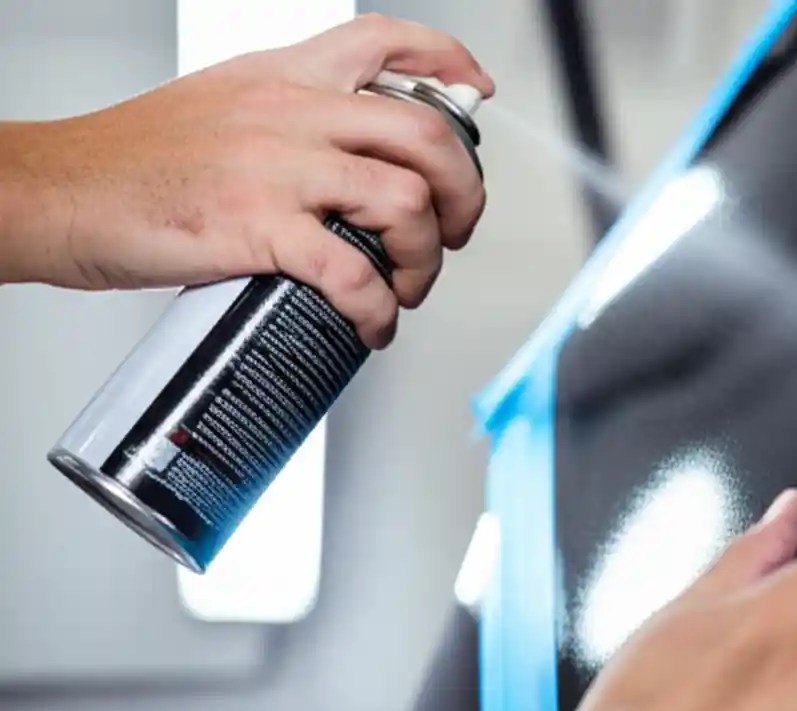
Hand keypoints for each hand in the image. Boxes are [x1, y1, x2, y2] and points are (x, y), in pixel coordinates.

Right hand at [0, 13, 492, 347]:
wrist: (56, 190)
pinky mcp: (253, 227)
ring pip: (403, 200)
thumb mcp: (226, 105)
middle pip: (425, 131)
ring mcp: (275, 168)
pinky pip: (349, 271)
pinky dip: (377, 307)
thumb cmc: (135, 159)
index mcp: (285, 75)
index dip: (448, 63)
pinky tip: (370, 322)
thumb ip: (292, 115)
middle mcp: (290, 111)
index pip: (386, 42)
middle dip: (464, 190)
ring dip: (425, 257)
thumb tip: (354, 152)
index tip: (478, 92)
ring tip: (407, 284)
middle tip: (456, 227)